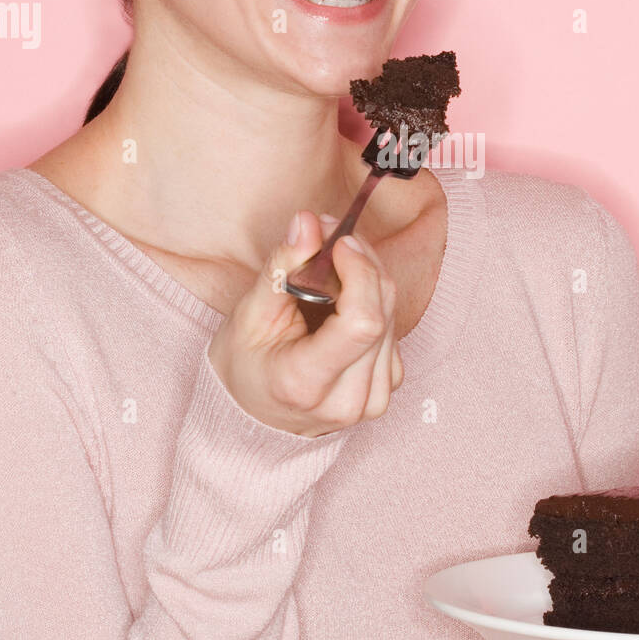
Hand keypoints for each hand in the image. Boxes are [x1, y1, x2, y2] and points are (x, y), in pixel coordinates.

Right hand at [207, 211, 402, 436]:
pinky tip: (343, 304)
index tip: (338, 242)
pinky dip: (373, 306)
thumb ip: (282, 266)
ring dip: (369, 281)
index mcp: (306, 383)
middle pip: (381, 313)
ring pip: (393, 318)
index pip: (363, 322)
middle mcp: (348, 400)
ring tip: (332, 270)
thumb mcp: (249, 314)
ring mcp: (372, 401)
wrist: (252, 417)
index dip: (359, 271)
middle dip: (362, 263)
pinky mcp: (387, 390)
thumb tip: (309, 221)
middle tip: (330, 239)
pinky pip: (394, 332)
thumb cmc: (245, 367)